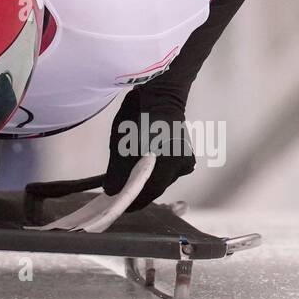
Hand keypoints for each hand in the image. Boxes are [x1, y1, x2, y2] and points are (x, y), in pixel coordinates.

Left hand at [104, 87, 195, 209]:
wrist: (159, 92)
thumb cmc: (138, 116)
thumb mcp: (121, 144)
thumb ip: (117, 172)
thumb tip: (112, 192)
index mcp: (169, 165)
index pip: (149, 193)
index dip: (133, 201)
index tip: (119, 207)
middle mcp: (182, 166)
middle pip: (157, 185)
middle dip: (138, 188)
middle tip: (120, 191)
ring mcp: (186, 159)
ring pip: (162, 176)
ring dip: (146, 177)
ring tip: (129, 177)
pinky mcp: (185, 152)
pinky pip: (167, 167)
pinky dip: (154, 167)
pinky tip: (143, 162)